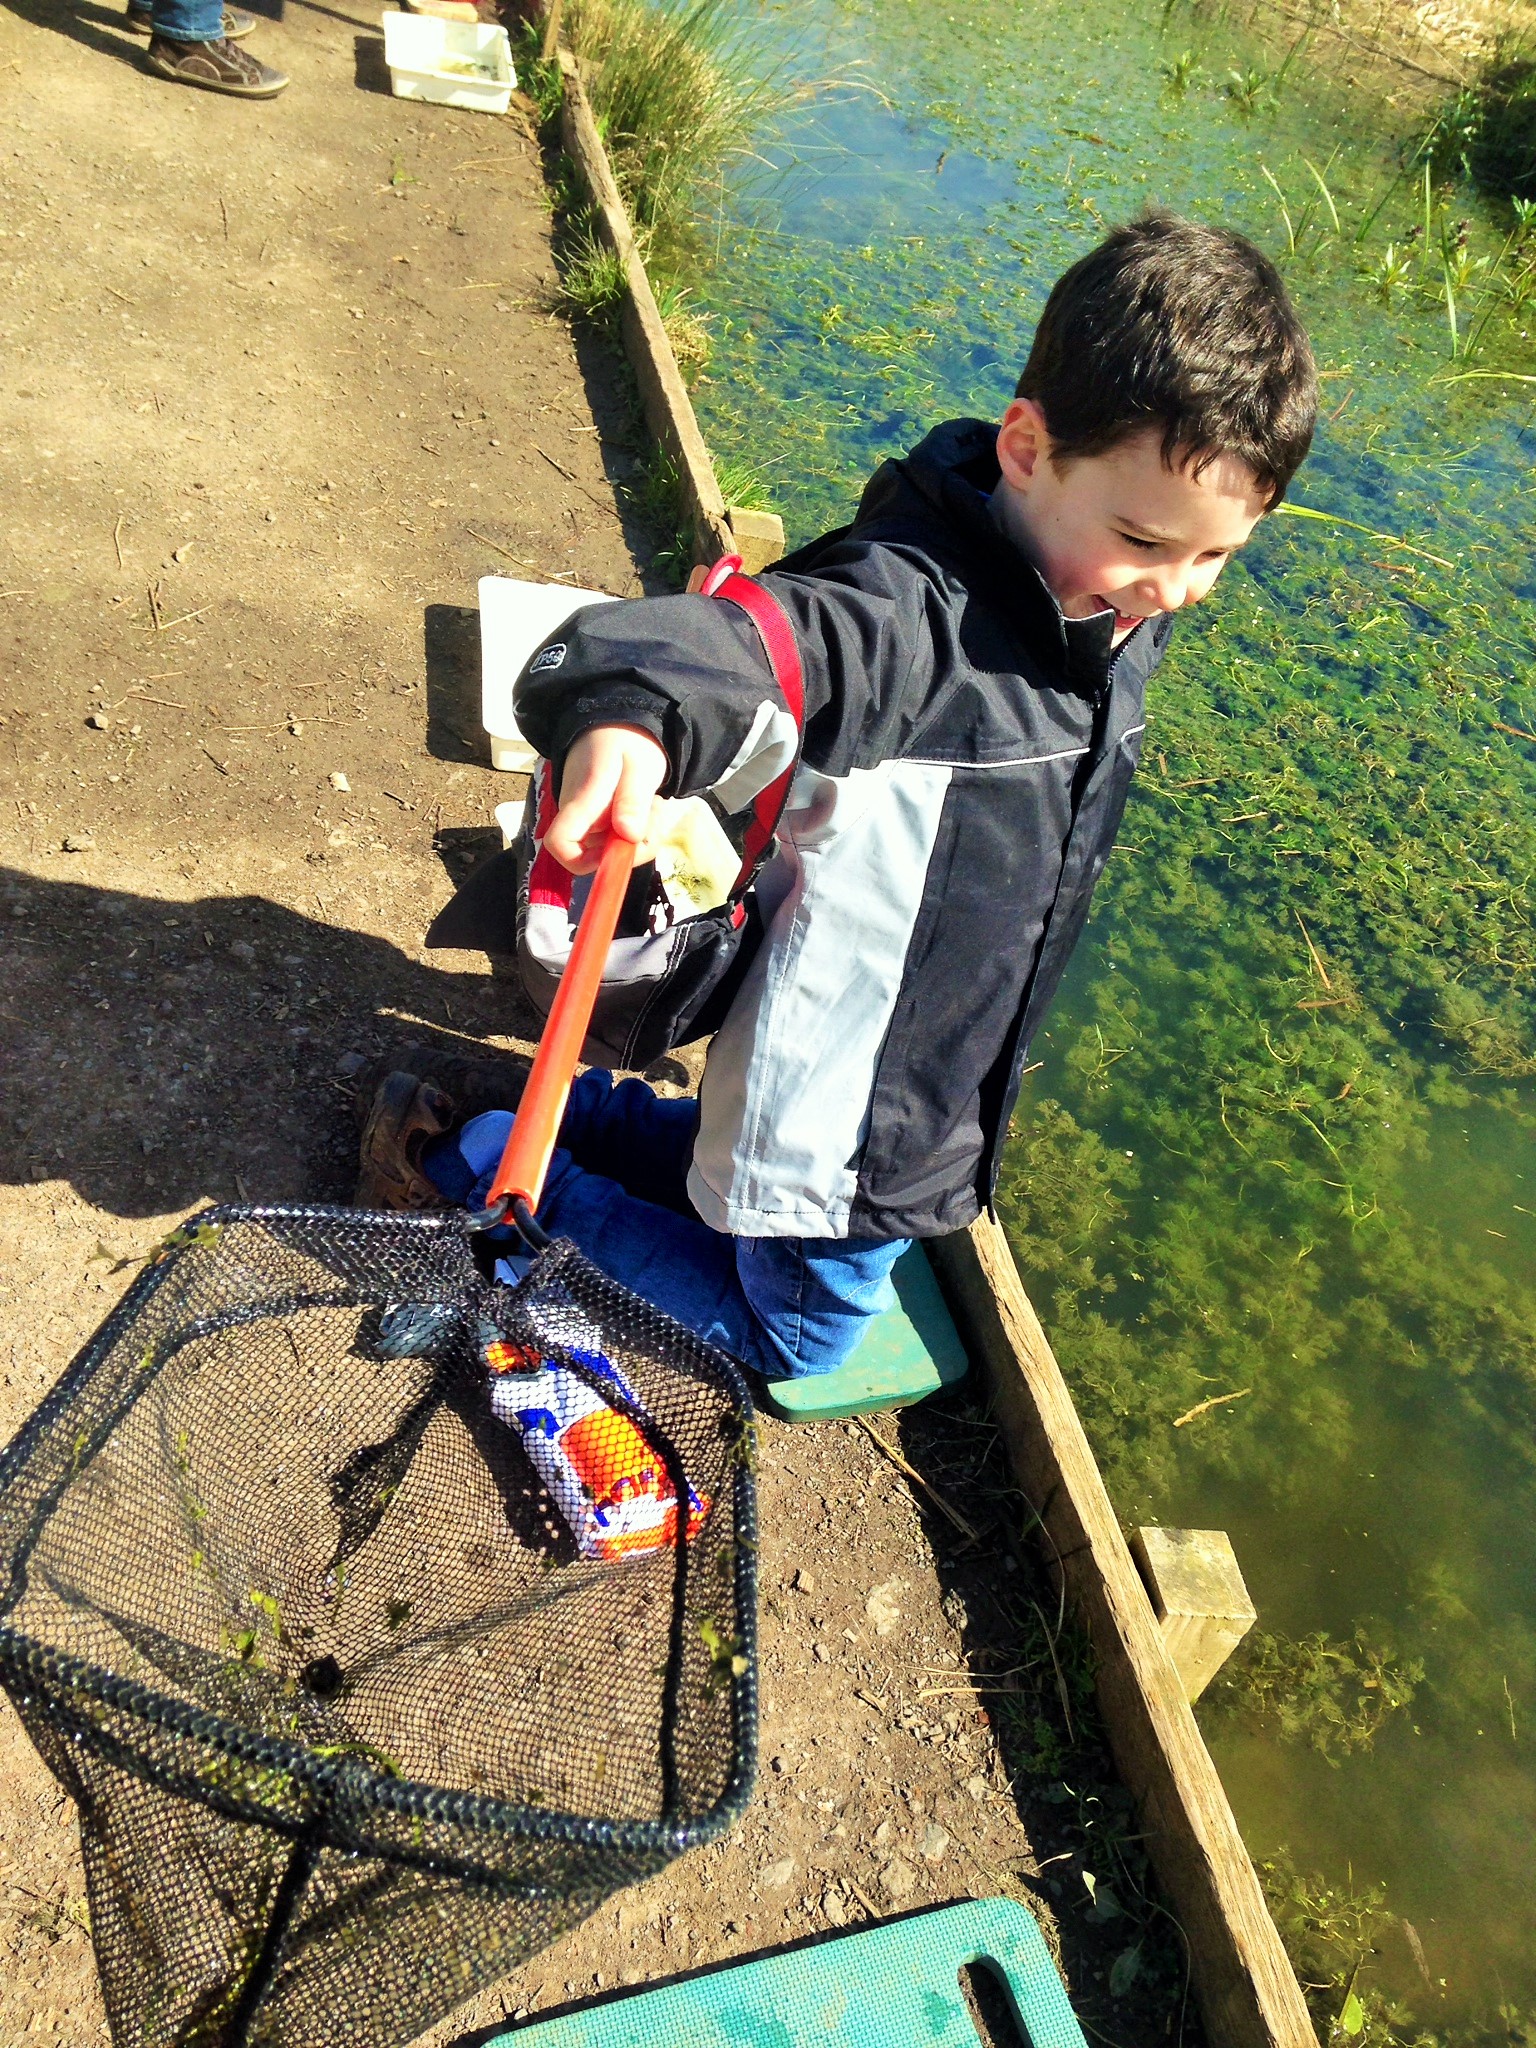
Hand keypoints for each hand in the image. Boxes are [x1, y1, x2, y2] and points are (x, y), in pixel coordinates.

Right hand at [544, 724, 668, 874]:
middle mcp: (577, 812)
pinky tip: (645, 805)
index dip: (584, 861)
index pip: (560, 844)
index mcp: (582, 799)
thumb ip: (633, 801)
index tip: (619, 852)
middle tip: (656, 820)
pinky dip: (633, 828)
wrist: (617, 719)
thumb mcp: (640, 767)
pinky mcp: (595, 815)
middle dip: (629, 849)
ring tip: (653, 805)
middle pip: (591, 854)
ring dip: (636, 836)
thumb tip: (628, 836)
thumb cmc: (627, 738)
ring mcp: (585, 815)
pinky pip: (613, 834)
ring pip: (607, 845)